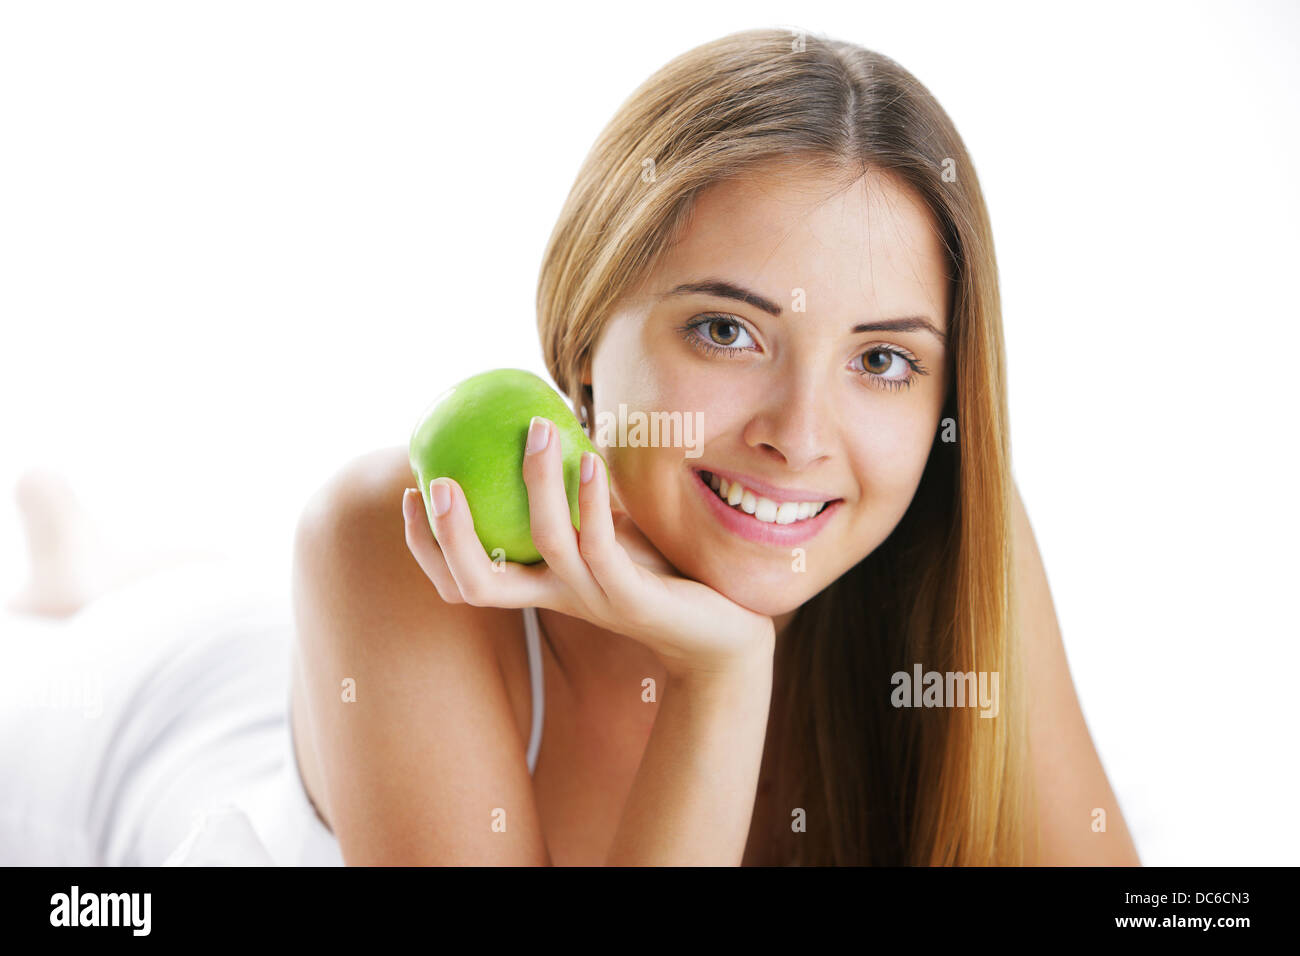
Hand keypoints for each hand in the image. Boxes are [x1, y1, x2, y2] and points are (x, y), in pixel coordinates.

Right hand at [401, 415, 774, 679]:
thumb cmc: (661, 573)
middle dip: (449, 536)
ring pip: (546, 545)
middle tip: (436, 481)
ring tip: (538, 430)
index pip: (464, 580)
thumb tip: (545, 426)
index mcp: (540, 585)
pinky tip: (590, 461)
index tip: (412, 490)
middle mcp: (557, 596)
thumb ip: (575, 497)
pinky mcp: (634, 597)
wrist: (722, 633)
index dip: (427, 545)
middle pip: (478, 583)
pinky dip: (590, 501)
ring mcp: (594, 597)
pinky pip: (602, 546)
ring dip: (537, 483)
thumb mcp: (608, 531)